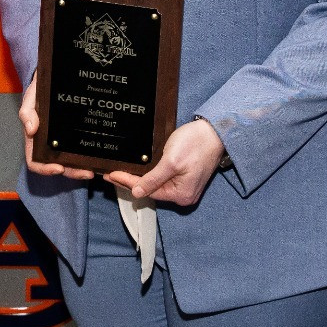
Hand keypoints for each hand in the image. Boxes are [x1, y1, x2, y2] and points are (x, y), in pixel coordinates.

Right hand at [19, 81, 93, 180]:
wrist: (55, 77)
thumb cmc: (39, 90)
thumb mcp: (31, 97)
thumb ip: (27, 112)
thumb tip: (31, 129)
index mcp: (36, 140)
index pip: (36, 161)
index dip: (45, 169)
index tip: (58, 168)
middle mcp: (51, 144)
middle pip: (59, 166)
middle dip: (72, 172)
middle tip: (87, 172)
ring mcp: (65, 141)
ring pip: (72, 161)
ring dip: (82, 168)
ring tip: (95, 168)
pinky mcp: (77, 135)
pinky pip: (82, 148)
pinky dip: (89, 155)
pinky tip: (99, 155)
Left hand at [106, 119, 225, 207]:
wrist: (215, 131)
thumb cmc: (196, 144)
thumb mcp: (171, 162)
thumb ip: (153, 179)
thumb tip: (137, 193)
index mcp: (181, 195)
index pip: (147, 191)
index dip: (127, 182)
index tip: (112, 175)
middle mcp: (184, 195)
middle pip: (151, 190)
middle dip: (132, 182)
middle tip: (112, 174)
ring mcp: (185, 187)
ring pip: (156, 185)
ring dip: (140, 178)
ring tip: (121, 172)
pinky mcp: (186, 177)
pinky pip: (164, 179)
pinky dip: (151, 175)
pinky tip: (140, 170)